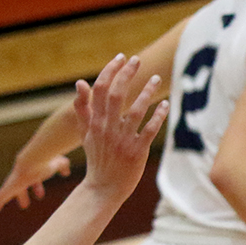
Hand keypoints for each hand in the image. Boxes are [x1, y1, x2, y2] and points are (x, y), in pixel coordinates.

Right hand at [76, 53, 167, 203]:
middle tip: (138, 60)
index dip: (110, 71)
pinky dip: (158, 116)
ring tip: (155, 77)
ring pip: (135, 110)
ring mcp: (122, 139)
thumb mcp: (85, 132)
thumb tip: (80, 83)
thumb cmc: (97, 157)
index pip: (100, 89)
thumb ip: (82, 108)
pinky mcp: (137, 151)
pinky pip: (150, 130)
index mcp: (95, 121)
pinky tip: (165, 104)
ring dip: (146, 92)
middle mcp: (107, 127)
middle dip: (127, 74)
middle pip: (117, 94)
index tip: (121, 58)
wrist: (103, 186)